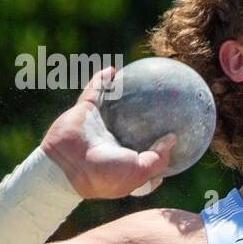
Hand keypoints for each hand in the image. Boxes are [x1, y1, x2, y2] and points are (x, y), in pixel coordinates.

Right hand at [40, 67, 175, 198]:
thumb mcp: (141, 172)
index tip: (173, 139)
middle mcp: (111, 141)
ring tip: (137, 79)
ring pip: (112, 104)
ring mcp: (97, 125)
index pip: (143, 153)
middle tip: (160, 103)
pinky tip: (112, 69)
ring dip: (120, 92)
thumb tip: (173, 138)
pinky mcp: (84, 111)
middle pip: (130, 125)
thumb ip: (159, 158)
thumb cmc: (107, 174)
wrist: (69, 166)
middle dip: (142, 116)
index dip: (157, 148)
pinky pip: (94, 91)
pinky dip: (101, 80)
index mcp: (124, 159)